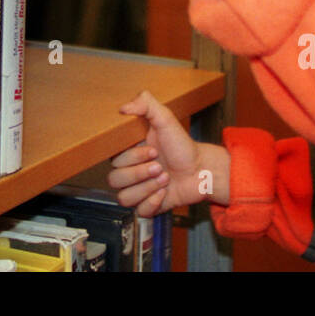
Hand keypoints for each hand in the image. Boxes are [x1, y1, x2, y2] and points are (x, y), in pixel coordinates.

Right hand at [109, 91, 218, 215]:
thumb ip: (145, 104)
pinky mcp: (147, 206)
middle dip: (141, 172)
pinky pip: (138, 211)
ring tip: (165, 179)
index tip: (152, 150)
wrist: (201, 169)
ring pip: (124, 197)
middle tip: (160, 165)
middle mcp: (130, 171)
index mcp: (128, 152)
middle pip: (115, 179)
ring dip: (147, 188)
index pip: (113, 159)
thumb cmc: (182, 146)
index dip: (131, 157)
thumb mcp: (165, 119)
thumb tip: (123, 108)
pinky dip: (153, 203)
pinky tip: (164, 192)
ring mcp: (137, 190)